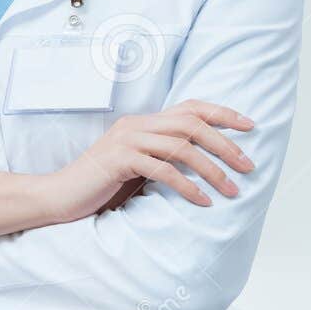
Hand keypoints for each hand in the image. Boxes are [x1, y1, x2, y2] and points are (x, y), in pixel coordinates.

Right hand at [51, 100, 254, 220]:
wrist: (59, 195)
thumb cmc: (101, 186)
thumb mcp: (138, 166)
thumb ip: (162, 157)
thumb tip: (204, 165)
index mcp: (142, 123)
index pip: (189, 107)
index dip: (222, 113)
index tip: (251, 127)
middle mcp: (136, 125)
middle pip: (191, 124)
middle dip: (226, 144)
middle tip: (248, 166)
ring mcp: (125, 141)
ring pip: (181, 146)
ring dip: (212, 169)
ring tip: (232, 190)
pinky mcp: (118, 161)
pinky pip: (162, 170)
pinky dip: (187, 186)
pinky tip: (202, 202)